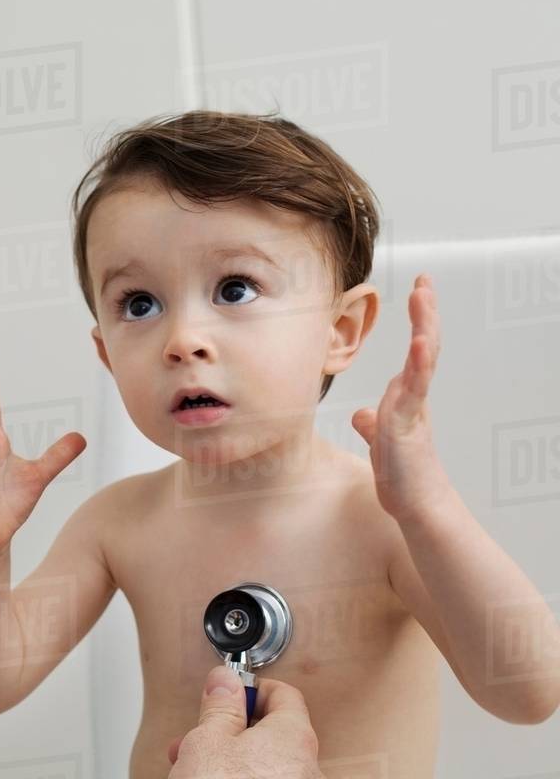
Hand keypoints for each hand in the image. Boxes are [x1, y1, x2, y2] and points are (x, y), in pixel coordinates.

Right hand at [168, 666, 322, 778]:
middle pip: (273, 729)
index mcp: (294, 737)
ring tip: (197, 760)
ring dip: (231, 753)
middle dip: (233, 727)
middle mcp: (307, 765)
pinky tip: (211, 775)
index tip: (227, 689)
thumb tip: (225, 680)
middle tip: (205, 730)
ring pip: (265, 758)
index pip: (283, 693)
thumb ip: (220, 706)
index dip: (250, 687)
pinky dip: (240, 773)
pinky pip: (265, 777)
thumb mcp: (207, 741)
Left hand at [351, 274, 449, 520]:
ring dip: (423, 325)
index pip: (413, 351)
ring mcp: (413, 409)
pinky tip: (420, 340)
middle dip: (424, 312)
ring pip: (422, 359)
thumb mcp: (381, 444)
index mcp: (405, 398)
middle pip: (423, 345)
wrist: (416, 508)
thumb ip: (373, 425)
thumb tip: (363, 414)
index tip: (418, 290)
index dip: (417, 322)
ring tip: (424, 294)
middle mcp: (412, 398)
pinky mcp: (408, 424)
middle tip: (425, 279)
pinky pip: (414, 388)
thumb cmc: (402, 478)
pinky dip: (418, 363)